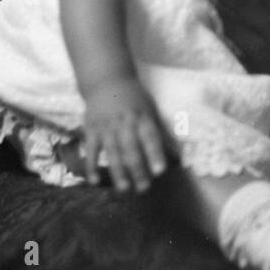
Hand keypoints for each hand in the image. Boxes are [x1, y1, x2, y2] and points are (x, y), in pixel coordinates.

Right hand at [82, 77, 168, 192]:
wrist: (106, 80)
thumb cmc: (134, 98)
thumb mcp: (151, 109)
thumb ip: (162, 132)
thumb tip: (179, 155)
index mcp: (142, 116)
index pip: (150, 137)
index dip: (155, 154)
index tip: (160, 171)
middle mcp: (124, 122)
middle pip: (131, 148)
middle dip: (138, 169)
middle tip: (144, 188)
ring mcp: (106, 126)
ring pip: (112, 152)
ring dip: (118, 171)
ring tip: (124, 189)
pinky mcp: (91, 130)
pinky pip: (91, 150)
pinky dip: (92, 166)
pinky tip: (95, 181)